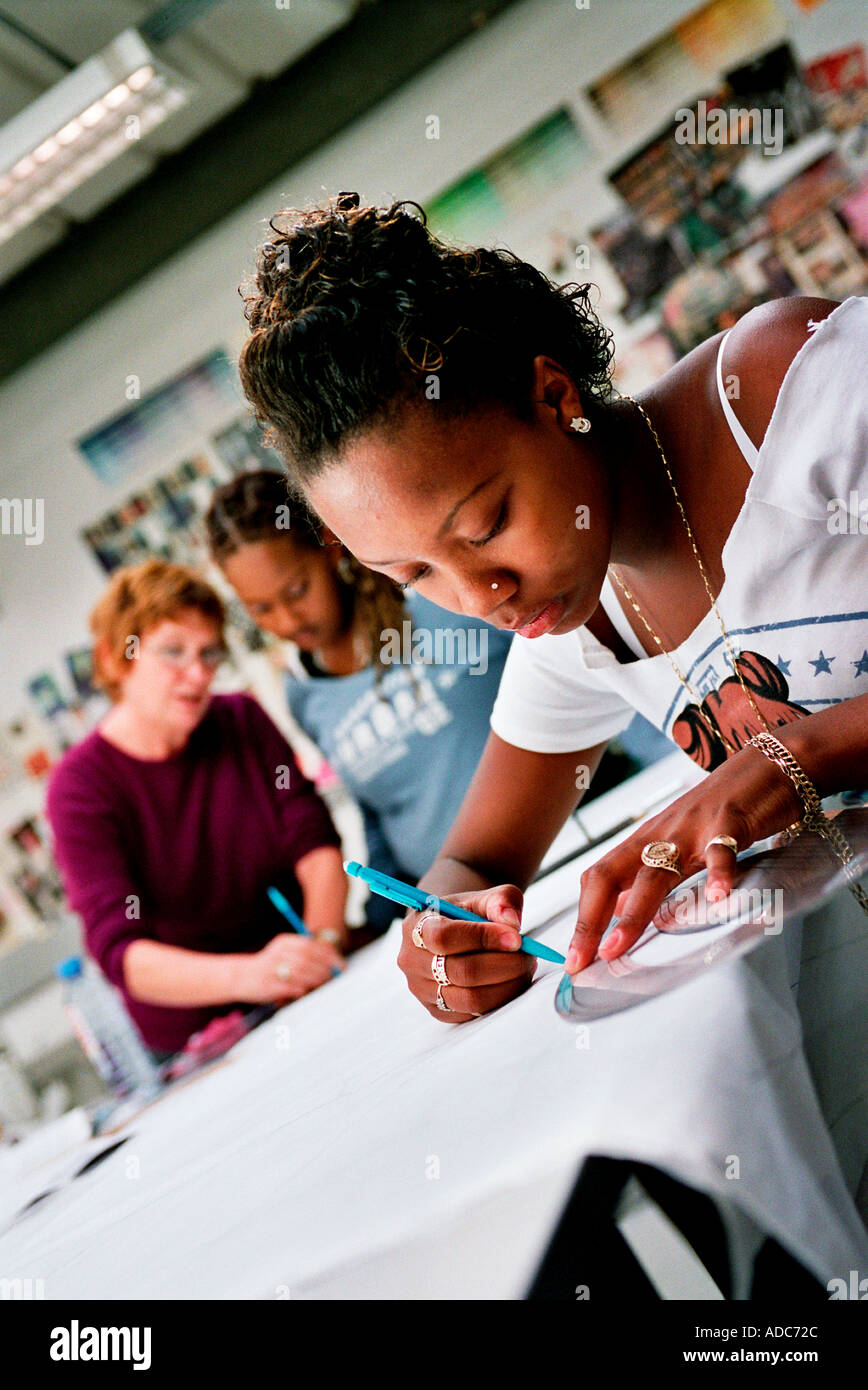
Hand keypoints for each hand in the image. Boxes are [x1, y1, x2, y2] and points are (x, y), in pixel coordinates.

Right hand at [236, 932, 344, 1003]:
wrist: (240, 977)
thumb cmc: (269, 966)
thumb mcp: (284, 951)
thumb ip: (306, 954)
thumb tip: (334, 963)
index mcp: (284, 942)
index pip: (312, 946)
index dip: (330, 956)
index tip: (341, 965)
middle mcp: (278, 953)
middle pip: (309, 959)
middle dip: (325, 969)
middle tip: (333, 977)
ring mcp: (273, 969)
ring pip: (303, 973)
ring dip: (317, 980)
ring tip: (322, 984)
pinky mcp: (270, 985)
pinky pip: (294, 988)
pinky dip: (303, 990)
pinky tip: (305, 991)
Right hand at [397, 885, 533, 1022]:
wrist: (450, 931)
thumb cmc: (467, 913)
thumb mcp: (483, 897)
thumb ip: (501, 900)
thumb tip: (512, 923)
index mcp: (415, 927)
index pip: (444, 937)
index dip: (483, 938)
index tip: (516, 938)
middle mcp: (412, 961)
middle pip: (461, 972)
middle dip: (504, 965)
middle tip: (528, 956)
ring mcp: (422, 990)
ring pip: (471, 998)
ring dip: (507, 985)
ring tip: (524, 968)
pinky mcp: (438, 1010)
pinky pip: (474, 1014)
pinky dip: (501, 999)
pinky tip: (512, 981)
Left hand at [564, 743, 802, 973]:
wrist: (769, 765)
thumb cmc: (723, 810)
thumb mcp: (678, 843)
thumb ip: (647, 874)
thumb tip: (616, 910)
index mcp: (646, 842)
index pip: (599, 880)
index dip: (582, 919)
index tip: (575, 961)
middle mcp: (660, 835)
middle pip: (612, 876)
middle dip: (591, 921)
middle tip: (582, 961)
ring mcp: (693, 828)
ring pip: (656, 870)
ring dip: (635, 911)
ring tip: (618, 945)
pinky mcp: (731, 821)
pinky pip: (722, 849)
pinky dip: (719, 872)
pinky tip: (718, 897)